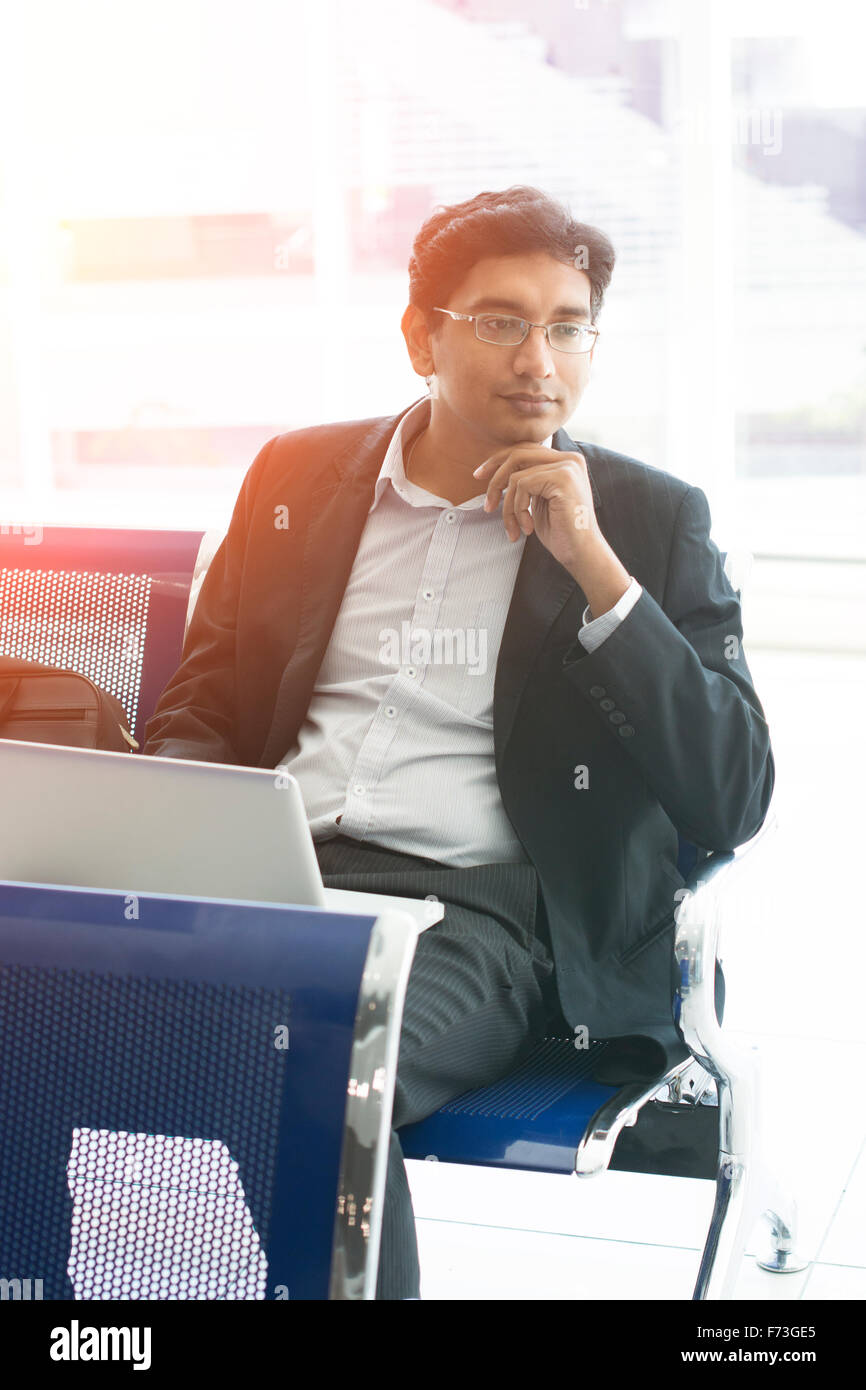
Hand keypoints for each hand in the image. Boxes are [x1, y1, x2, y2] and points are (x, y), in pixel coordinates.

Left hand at [473, 443, 631, 615]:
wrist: (581, 553)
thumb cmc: (560, 532)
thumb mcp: (539, 500)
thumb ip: (527, 481)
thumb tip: (497, 470)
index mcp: (565, 461)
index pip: (525, 450)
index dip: (498, 460)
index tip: (479, 476)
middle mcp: (569, 459)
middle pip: (517, 454)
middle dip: (495, 479)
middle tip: (487, 504)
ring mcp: (567, 467)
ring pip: (516, 476)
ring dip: (508, 507)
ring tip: (514, 528)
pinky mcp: (563, 478)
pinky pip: (523, 486)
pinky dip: (518, 510)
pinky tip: (528, 527)